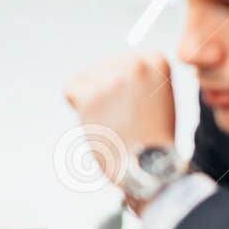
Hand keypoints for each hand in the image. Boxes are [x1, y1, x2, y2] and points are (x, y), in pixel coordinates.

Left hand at [62, 52, 176, 187]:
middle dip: (108, 92)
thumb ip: (138, 79)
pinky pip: (71, 88)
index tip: (136, 107)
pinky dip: (75, 103)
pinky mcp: (91, 96)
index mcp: (156, 61)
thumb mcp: (158, 97)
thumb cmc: (151, 140)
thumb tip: (104, 68)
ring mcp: (112, 80)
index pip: (126, 60)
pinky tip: (91, 118)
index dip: (125, 85)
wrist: (148, 168)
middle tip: (122, 119)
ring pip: (87, 78)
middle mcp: (136, 65)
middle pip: (104, 67)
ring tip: (110, 122)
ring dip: (93, 100)